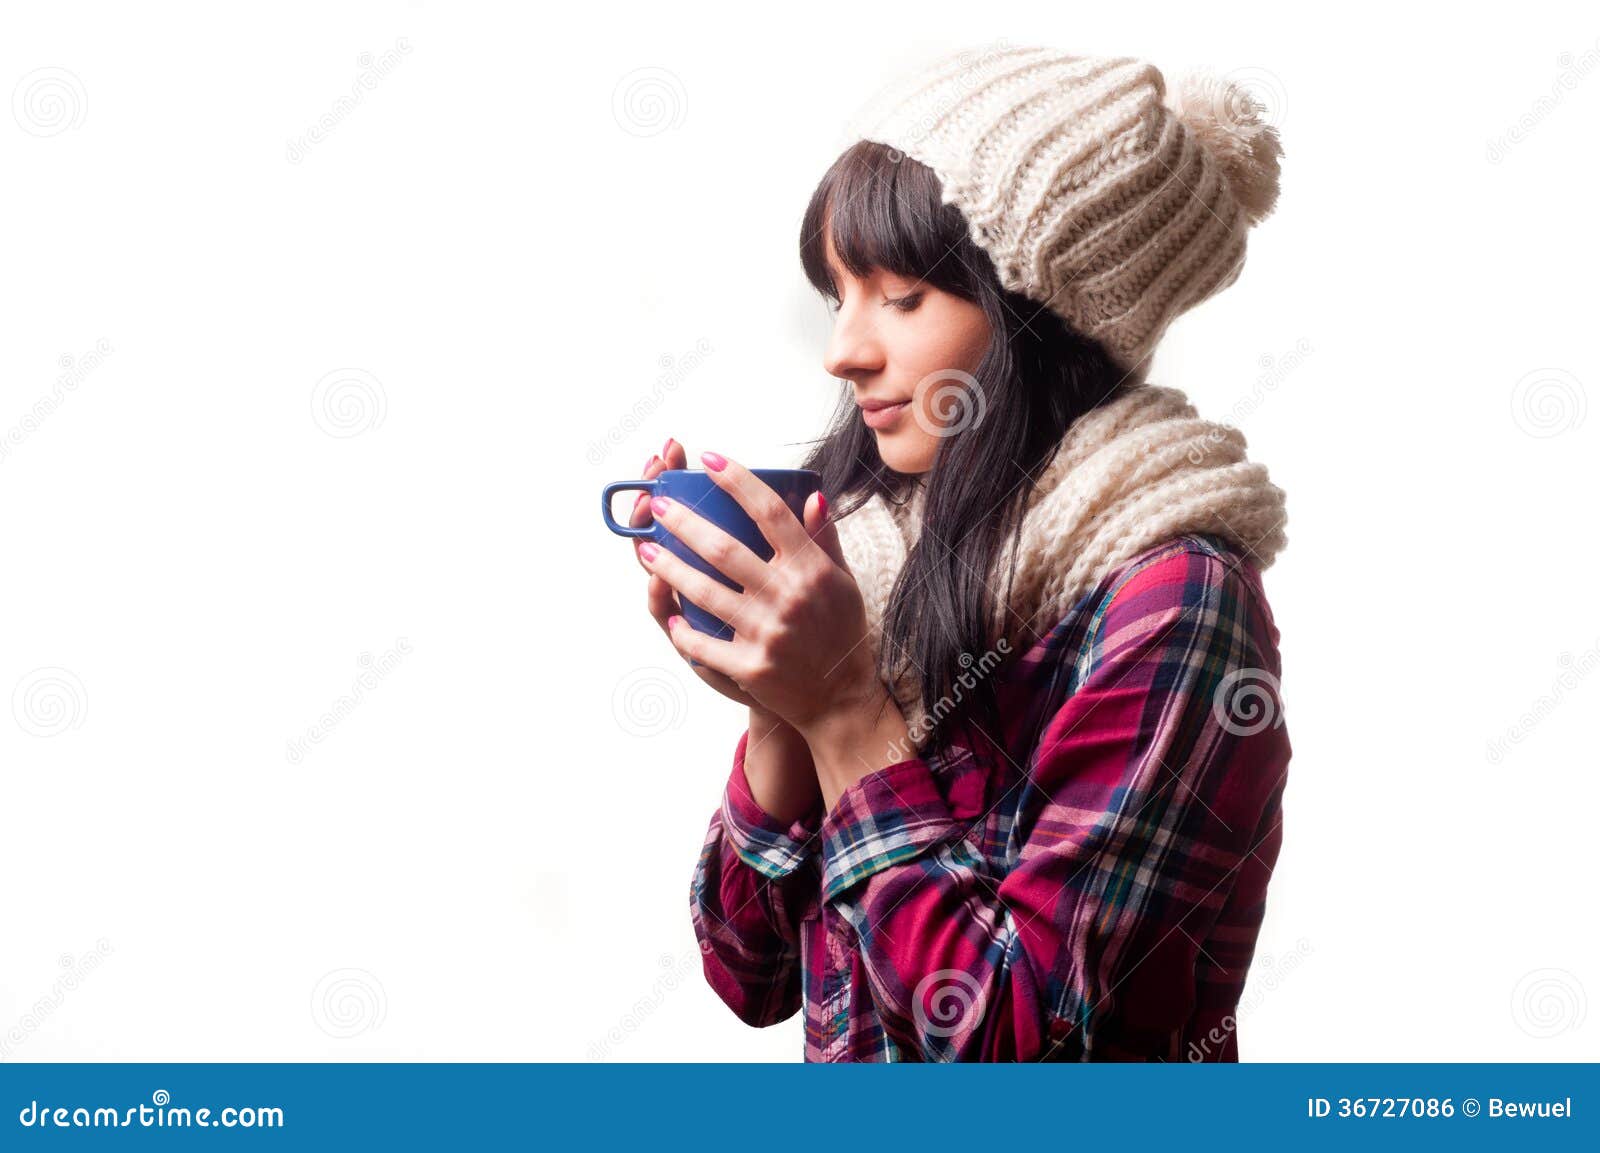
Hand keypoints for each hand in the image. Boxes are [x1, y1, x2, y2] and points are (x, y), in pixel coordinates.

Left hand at [636, 450, 882, 737]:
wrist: (842, 699)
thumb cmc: (841, 632)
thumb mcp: (842, 582)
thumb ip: (824, 539)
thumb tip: (813, 494)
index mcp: (811, 569)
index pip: (770, 512)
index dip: (738, 481)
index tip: (710, 459)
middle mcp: (787, 597)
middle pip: (724, 549)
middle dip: (683, 522)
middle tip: (657, 504)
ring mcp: (766, 634)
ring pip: (703, 592)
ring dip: (667, 568)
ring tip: (644, 550)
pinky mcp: (750, 667)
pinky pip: (702, 643)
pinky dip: (681, 626)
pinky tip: (665, 608)